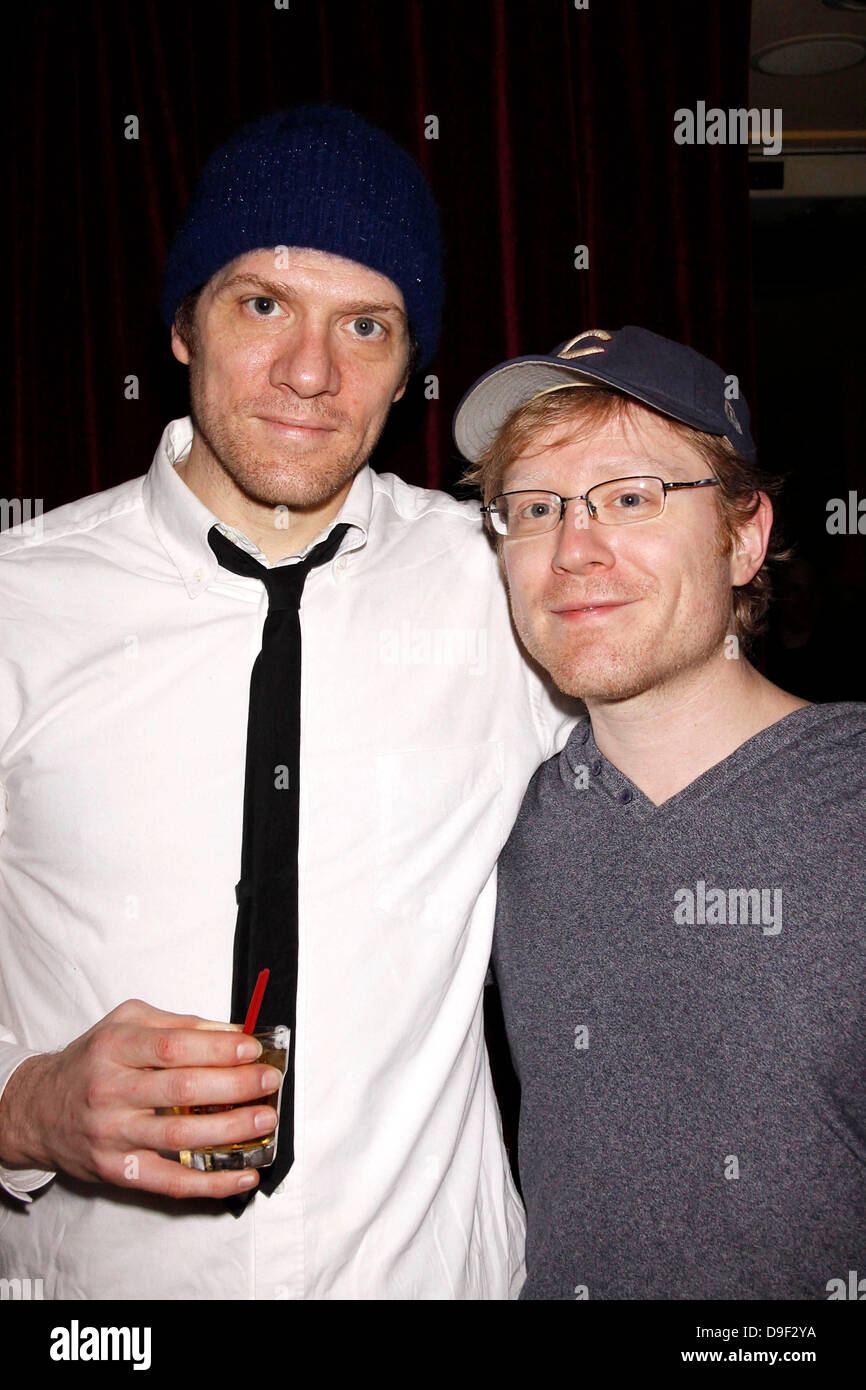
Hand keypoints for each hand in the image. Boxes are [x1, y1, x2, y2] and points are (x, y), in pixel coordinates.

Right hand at [0, 999, 283, 1198]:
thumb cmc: (92, 1061)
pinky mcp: (117, 1170)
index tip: (252, 1048)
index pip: (173, 1047)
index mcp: (115, 1048)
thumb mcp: (125, 1024)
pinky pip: (169, 1182)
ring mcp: (113, 1135)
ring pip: (180, 1137)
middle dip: (235, 1086)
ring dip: (231, 1131)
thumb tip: (233, 1033)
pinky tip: (242, 1175)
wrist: (38, 1109)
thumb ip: (178, 1024)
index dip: (218, 1048)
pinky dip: (210, 1183)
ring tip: (265, 1120)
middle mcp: (111, 1091)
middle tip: (268, 1082)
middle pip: (182, 1091)